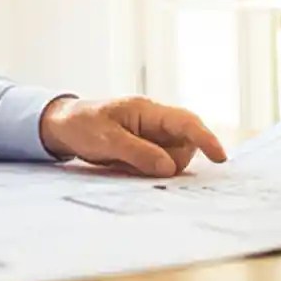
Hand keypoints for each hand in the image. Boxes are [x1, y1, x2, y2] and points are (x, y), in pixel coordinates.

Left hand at [39, 96, 227, 176]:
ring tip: (124, 162)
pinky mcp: (144, 148)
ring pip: (173, 157)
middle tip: (137, 164)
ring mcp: (150, 135)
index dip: (206, 139)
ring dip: (158, 168)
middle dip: (171, 161)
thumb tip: (169, 168)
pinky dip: (150, 170)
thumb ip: (139, 153)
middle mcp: (154, 122)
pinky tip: (128, 166)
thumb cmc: (81, 125)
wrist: (60, 126)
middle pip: (184, 144)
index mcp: (147, 111)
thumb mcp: (107, 140)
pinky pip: (158, 163)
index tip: (220, 158)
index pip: (186, 122)